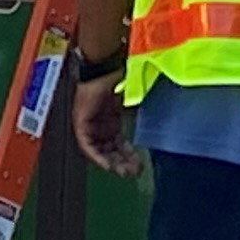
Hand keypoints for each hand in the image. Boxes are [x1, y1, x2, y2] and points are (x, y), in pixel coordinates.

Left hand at [69, 62, 140, 177]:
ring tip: (122, 171)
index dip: (128, 155)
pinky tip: (107, 164)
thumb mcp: (133, 102)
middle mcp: (101, 125)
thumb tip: (159, 125)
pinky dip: (97, 156)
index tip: (138, 164)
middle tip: (132, 172)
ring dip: (110, 162)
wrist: (104, 68)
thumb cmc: (118, 79)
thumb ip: (140, 114)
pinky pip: (87, 146)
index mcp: (112, 120)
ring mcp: (90, 125)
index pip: (119, 144)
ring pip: (99, 151)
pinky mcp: (80, 124)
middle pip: (110, 150)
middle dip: (121, 163)